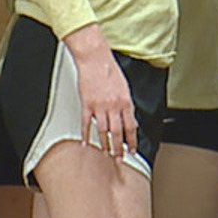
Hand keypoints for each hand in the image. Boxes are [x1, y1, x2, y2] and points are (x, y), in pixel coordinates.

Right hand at [62, 26, 136, 159]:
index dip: (132, 141)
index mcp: (125, 102)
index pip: (131, 127)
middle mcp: (114, 106)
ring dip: (104, 144)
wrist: (95, 59)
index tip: (132, 150)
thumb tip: (129, 120)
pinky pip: (86, 123)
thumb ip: (126, 105)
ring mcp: (100, 106)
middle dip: (119, 148)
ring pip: (103, 131)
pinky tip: (85, 142)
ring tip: (105, 152)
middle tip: (119, 158)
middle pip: (117, 133)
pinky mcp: (87, 104)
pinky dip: (85, 134)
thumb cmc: (109, 70)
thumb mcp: (124, 88)